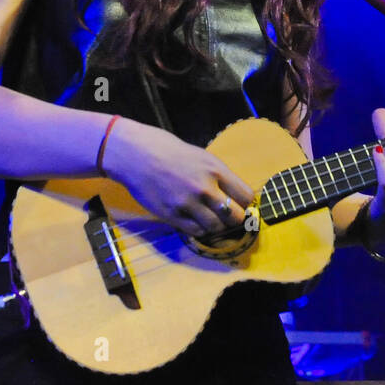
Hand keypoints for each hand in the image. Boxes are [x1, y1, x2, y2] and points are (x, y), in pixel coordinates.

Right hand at [100, 117, 254, 237]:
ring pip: (216, 227)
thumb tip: (237, 196)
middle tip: (232, 218)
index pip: (245, 196)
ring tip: (213, 220)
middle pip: (235, 216)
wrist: (137, 155)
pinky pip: (196, 231)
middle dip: (237, 219)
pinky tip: (197, 221)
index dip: (247, 203)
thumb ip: (219, 176)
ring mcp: (188, 203)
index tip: (243, 205)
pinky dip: (201, 230)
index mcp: (215, 169)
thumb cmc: (170, 152)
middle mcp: (204, 188)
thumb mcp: (201, 157)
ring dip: (218, 226)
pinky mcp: (172, 215)